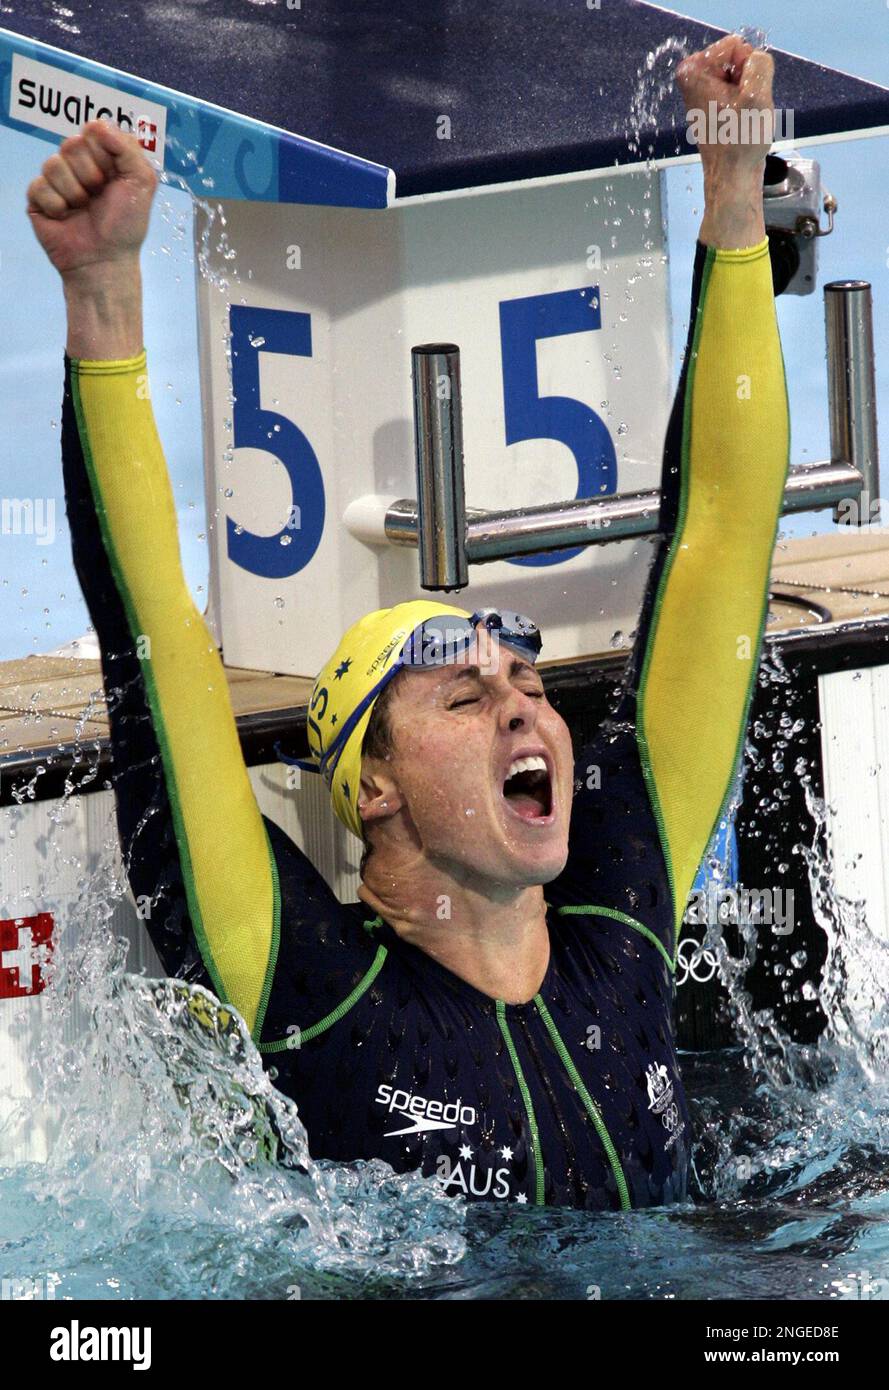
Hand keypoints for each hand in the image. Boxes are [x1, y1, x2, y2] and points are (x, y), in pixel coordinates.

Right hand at [26, 119, 157, 282]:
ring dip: (74, 192)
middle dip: (90, 174)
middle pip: (71, 143)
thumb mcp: (141, 183)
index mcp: (103, 157)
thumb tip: (97, 124)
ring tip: (83, 208)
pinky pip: (39, 186)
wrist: (105, 260)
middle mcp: (78, 164)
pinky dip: (57, 205)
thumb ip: (128, 147)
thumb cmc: (126, 225)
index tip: (113, 175)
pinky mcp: (38, 198)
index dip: (103, 152)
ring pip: (53, 164)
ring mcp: (57, 180)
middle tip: (98, 195)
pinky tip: (65, 217)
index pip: (93, 130)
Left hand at [676, 34, 774, 174]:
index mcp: (693, 71)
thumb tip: (755, 60)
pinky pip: (740, 89)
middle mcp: (692, 78)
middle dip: (748, 80)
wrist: (733, 176)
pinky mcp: (713, 103)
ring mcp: (702, 91)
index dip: (748, 69)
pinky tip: (741, 121)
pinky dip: (746, 102)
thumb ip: (760, 63)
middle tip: (743, 110)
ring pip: (742, 74)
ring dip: (749, 92)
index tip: (741, 98)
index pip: (736, 45)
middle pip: (738, 57)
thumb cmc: (740, 141)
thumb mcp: (757, 94)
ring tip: (742, 117)